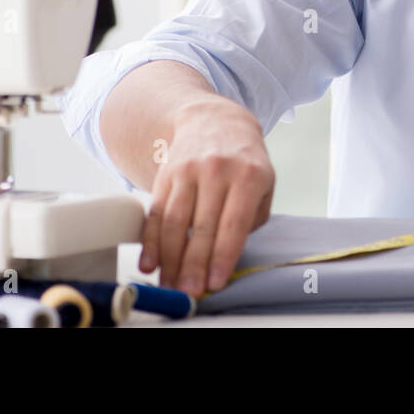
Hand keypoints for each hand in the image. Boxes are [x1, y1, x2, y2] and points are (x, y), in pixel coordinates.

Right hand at [138, 97, 274, 296]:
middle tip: (190, 292)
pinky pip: (156, 212)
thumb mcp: (264, 182)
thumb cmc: (244, 160)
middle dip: (195, 265)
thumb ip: (252, 218)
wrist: (214, 121)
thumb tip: (228, 254)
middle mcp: (217, 170)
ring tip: (170, 284)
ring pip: (175, 222)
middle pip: (202, 227)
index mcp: (248, 175)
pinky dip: (150, 241)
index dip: (223, 256)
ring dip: (170, 259)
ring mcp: (188, 171)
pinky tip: (150, 262)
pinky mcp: (166, 175)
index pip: (234, 223)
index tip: (215, 282)